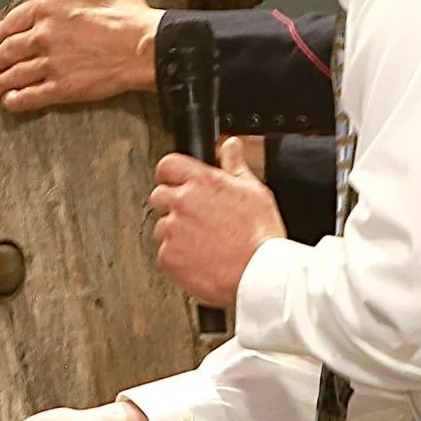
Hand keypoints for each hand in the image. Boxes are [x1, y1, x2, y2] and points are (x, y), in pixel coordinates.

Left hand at [0, 0, 163, 111]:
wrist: (145, 46)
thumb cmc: (125, 12)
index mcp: (48, 8)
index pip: (12, 22)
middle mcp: (43, 36)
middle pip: (8, 50)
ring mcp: (51, 63)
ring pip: (15, 74)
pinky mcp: (62, 87)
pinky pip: (32, 95)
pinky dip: (18, 100)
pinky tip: (9, 102)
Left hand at [148, 138, 284, 309]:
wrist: (260, 275)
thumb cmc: (260, 236)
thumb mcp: (254, 191)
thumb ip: (235, 165)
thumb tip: (230, 146)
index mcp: (201, 182)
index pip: (167, 165)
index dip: (173, 175)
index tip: (180, 183)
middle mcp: (182, 203)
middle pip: (159, 196)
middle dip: (173, 205)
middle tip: (197, 218)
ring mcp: (172, 231)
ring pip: (162, 227)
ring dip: (175, 233)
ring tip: (204, 243)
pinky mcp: (168, 258)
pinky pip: (165, 253)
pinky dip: (178, 257)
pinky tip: (201, 258)